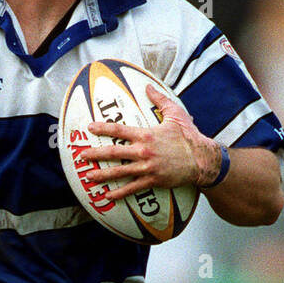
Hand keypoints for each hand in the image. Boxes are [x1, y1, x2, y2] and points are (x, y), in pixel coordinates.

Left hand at [87, 83, 223, 197]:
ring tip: (89, 177)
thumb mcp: (175, 113)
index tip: (90, 128)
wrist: (201, 159)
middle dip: (96, 154)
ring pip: (119, 172)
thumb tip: (148, 87)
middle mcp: (143, 151)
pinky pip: (132, 188)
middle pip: (114, 152)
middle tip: (82, 156)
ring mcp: (147, 168)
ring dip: (103, 175)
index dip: (102, 128)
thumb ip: (159, 100)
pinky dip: (119, 193)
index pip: (119, 130)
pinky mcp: (152, 181)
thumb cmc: (189, 136)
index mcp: (146, 134)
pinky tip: (108, 196)